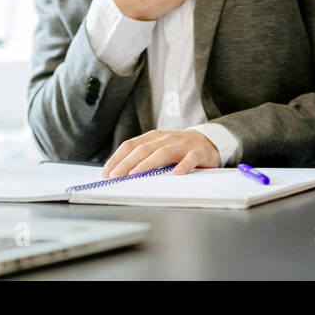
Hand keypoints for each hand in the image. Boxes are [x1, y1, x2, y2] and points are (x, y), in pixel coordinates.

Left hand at [103, 129, 220, 177]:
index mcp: (153, 137)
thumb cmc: (178, 148)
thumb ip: (142, 156)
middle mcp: (166, 139)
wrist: (208, 141)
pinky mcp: (198, 152)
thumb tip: (118, 172)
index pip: (131, 145)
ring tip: (135, 174)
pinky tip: (177, 173)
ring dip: (148, 163)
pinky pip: (191, 158)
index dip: (117, 158)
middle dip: (127, 163)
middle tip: (115, 176)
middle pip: (143, 149)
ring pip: (163, 153)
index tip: (106, 172)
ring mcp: (182, 144)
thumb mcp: (158, 148)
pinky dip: (184, 165)